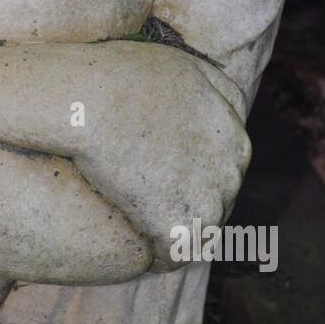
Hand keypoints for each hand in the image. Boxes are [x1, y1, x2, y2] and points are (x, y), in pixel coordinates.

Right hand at [68, 44, 251, 268]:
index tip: (168, 176)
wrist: (90, 102)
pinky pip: (175, 255)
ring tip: (148, 232)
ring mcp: (208, 200)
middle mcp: (232, 167)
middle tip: (155, 205)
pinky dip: (160, 256)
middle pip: (218, 198)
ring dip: (178, 232)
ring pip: (202, 231)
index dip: (195, 172)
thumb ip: (213, 87)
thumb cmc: (122, 77)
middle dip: (191, 203)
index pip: (226, 165)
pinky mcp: (178, 228)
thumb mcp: (186, 66)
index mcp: (234, 131)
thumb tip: (224, 100)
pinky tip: (142, 253)